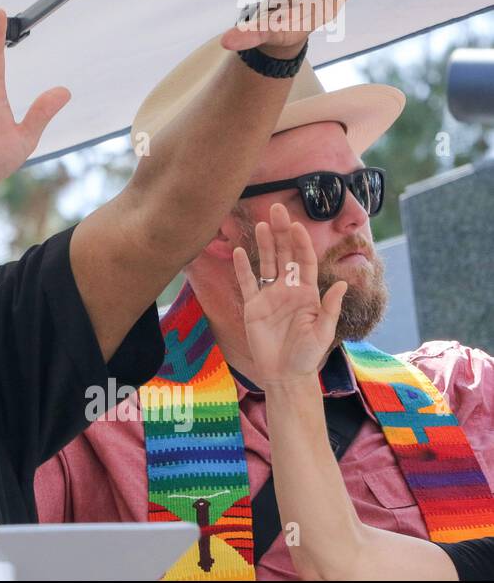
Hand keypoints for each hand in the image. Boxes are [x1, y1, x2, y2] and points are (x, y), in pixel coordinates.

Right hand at [232, 202, 346, 384]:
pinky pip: (247, 282)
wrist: (284, 373)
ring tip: (262, 224)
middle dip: (282, 232)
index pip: (304, 261)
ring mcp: (269, 296)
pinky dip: (243, 267)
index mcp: (308, 293)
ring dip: (264, 244)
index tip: (296, 225)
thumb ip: (330, 308)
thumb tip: (343, 284)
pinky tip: (239, 251)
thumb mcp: (322, 332)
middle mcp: (289, 289)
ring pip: (266, 263)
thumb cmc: (307, 355)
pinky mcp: (253, 306)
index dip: (301, 243)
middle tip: (276, 209)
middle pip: (284, 255)